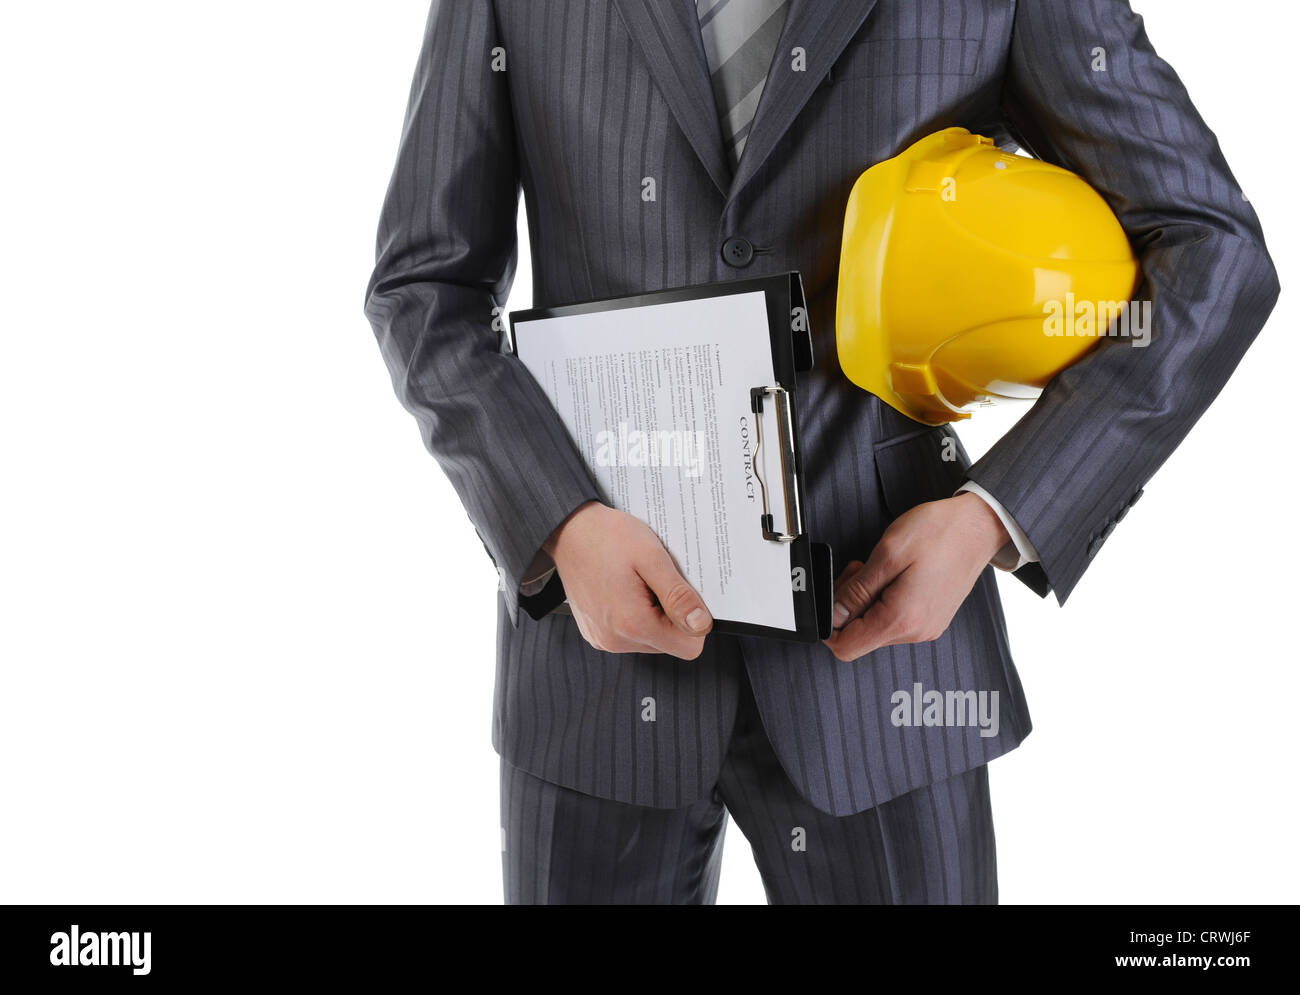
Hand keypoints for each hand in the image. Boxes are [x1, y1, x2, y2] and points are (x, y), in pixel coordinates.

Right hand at [543, 501, 712, 659]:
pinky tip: (624, 589)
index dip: (693, 619)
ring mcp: (603, 640)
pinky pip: (631, 634)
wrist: (567, 530)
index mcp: (632, 624)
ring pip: (652, 639)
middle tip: (653, 580)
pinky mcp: (597, 634)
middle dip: (670, 613)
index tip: (679, 591)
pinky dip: (636, 613)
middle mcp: (616, 640)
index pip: (689, 647)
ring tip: (637, 582)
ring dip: (653, 613)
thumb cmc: (607, 537)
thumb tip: (702, 625)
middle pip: (669, 643)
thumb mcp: (651, 557)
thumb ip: (678, 595)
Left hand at [824, 492, 1010, 661]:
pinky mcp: (931, 619)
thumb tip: (834, 613)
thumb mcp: (887, 554)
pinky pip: (895, 620)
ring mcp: (925, 627)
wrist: (979, 526)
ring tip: (877, 570)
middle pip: (860, 637)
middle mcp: (915, 631)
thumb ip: (857, 590)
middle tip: (857, 572)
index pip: (846, 647)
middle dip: (848, 606)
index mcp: (901, 619)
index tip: (832, 595)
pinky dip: (884, 601)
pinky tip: (891, 577)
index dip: (829, 623)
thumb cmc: (940, 533)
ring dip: (866, 601)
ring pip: (876, 628)